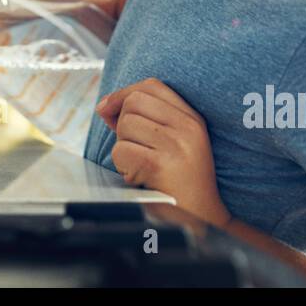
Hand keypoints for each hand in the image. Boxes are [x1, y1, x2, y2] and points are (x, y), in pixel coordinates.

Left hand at [97, 78, 229, 226]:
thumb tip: (105, 106)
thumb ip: (144, 120)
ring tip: (139, 165)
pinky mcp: (160, 164)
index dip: (124, 93)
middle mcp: (187, 127)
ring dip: (123, 147)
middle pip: (134, 102)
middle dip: (122, 122)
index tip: (108, 108)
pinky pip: (122, 150)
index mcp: (192, 119)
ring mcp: (176, 145)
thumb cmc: (180, 182)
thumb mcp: (172, 143)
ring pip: (125, 125)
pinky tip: (138, 177)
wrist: (200, 219)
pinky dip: (122, 166)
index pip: (152, 86)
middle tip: (133, 147)